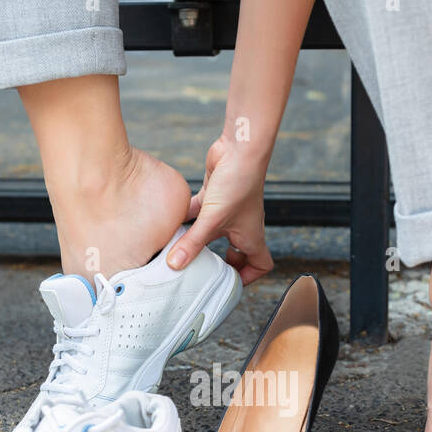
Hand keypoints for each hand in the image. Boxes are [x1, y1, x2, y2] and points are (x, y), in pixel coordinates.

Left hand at [168, 136, 273, 283]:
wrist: (240, 147)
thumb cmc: (239, 183)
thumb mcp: (212, 220)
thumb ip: (193, 243)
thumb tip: (175, 265)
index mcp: (251, 236)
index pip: (261, 264)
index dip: (249, 277)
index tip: (230, 283)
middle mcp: (242, 225)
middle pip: (237, 252)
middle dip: (222, 264)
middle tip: (203, 271)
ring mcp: (228, 210)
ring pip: (215, 234)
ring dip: (201, 242)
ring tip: (183, 252)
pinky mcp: (214, 195)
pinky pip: (200, 214)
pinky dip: (188, 219)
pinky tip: (170, 224)